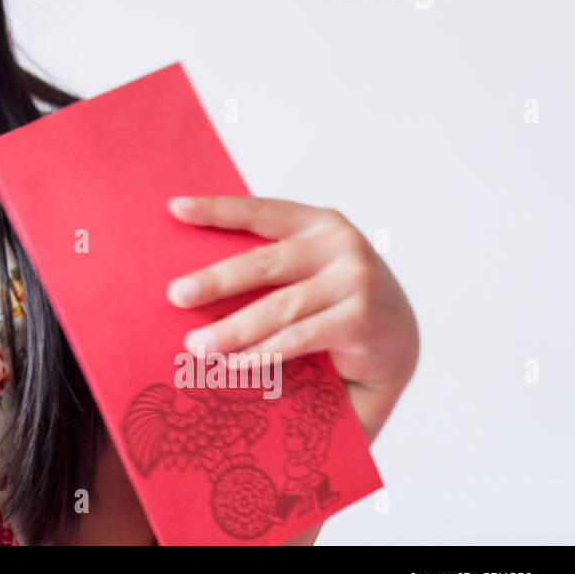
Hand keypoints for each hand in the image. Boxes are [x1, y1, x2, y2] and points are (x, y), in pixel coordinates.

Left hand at [164, 195, 418, 442]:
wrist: (399, 345)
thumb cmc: (335, 306)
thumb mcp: (306, 274)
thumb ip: (268, 270)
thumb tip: (194, 288)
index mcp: (317, 224)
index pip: (261, 212)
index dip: (218, 209)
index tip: (175, 208)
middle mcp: (339, 245)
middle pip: (264, 263)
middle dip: (215, 281)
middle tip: (175, 296)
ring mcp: (354, 281)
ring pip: (280, 307)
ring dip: (233, 329)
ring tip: (197, 347)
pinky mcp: (361, 320)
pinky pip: (300, 337)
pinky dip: (265, 352)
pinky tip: (236, 364)